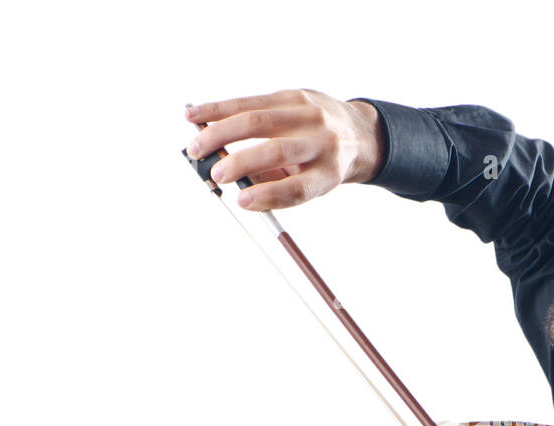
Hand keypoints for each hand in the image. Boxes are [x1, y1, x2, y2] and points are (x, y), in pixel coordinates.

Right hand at [184, 89, 384, 210]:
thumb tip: (231, 182)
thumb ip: (274, 184)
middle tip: (214, 175)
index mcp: (330, 172)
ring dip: (220, 133)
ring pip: (257, 120)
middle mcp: (322, 141)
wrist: (357, 132)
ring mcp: (309, 114)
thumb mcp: (310, 182)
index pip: (299, 188)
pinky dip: (219, 109)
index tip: (241, 202)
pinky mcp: (294, 95)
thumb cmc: (325, 165)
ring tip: (195, 147)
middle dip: (240, 163)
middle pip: (276, 151)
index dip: (268, 195)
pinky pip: (251, 101)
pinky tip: (195, 115)